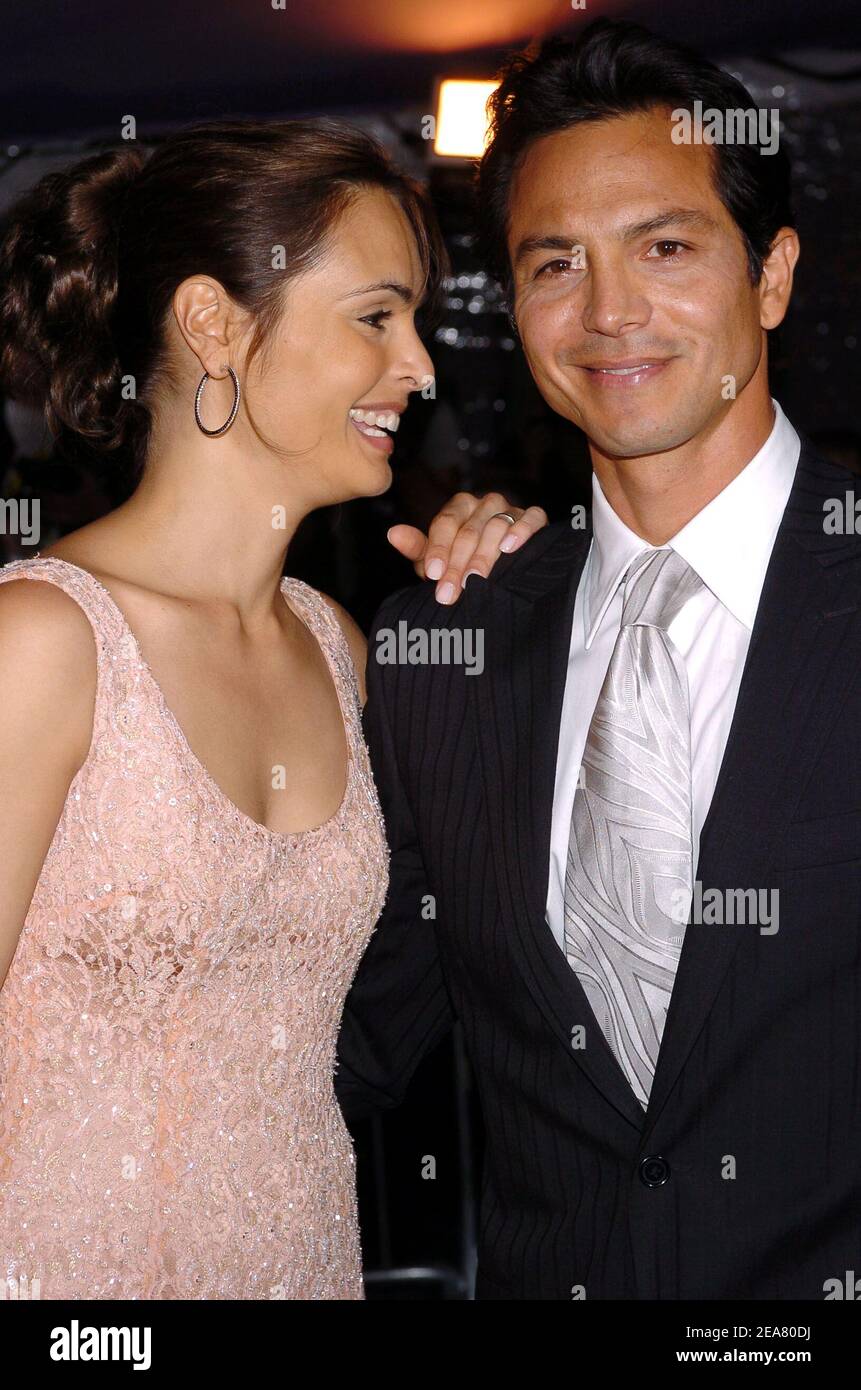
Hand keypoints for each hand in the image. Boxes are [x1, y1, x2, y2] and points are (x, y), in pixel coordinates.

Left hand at [387, 492, 548, 603]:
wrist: (500, 571)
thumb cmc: (463, 563)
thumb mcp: (437, 559)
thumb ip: (417, 548)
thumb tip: (393, 534)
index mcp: (458, 507)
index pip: (445, 524)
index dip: (438, 549)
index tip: (432, 574)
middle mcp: (484, 503)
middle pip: (469, 531)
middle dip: (457, 564)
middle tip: (449, 593)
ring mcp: (510, 508)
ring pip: (496, 526)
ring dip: (484, 556)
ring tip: (476, 580)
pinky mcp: (534, 518)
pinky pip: (532, 518)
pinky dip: (522, 530)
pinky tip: (511, 548)